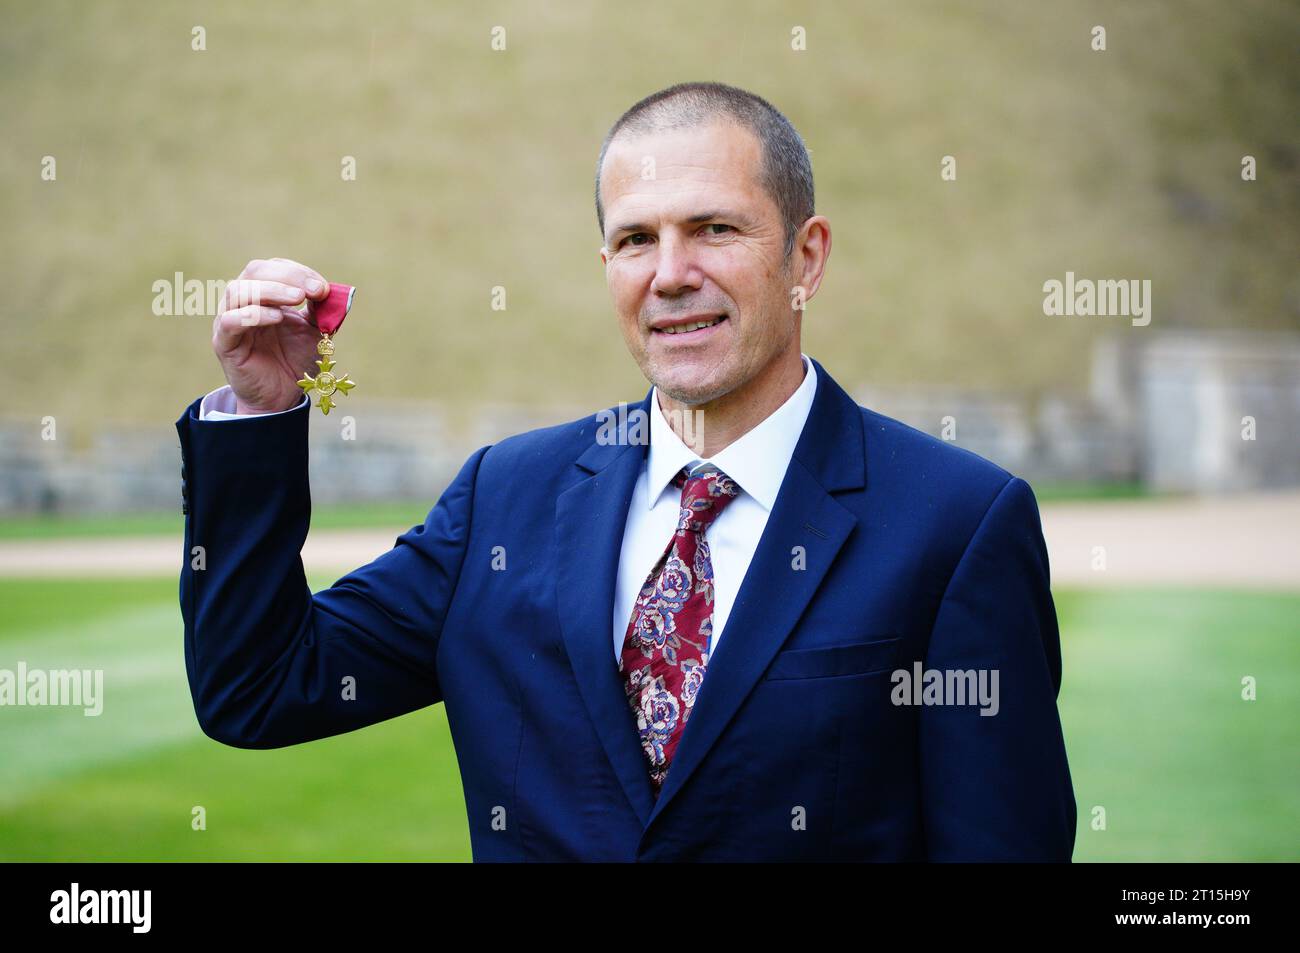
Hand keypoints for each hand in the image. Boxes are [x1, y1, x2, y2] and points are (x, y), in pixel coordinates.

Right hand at [212, 258, 331, 413]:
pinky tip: (277, 318)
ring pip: (238, 291)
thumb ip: (320, 310)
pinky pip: (230, 321)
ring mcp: (229, 320)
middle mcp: (242, 302)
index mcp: (263, 294)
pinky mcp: (223, 342)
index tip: (323, 289)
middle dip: (287, 276)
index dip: (298, 272)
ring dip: (271, 290)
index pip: (274, 268)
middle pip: (255, 271)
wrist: (282, 396)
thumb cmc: (295, 359)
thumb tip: (329, 290)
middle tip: (312, 291)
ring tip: (297, 300)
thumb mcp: (314, 331)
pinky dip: (253, 314)